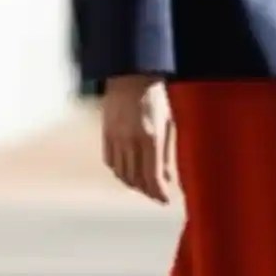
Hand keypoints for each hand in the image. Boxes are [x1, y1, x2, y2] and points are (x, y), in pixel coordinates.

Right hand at [101, 74, 174, 204]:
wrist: (131, 75)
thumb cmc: (156, 98)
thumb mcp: (169, 123)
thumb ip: (168, 153)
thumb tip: (169, 180)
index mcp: (151, 138)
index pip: (153, 177)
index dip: (159, 193)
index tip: (165, 200)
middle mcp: (131, 140)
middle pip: (136, 179)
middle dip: (147, 191)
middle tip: (156, 194)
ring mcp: (115, 138)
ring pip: (122, 174)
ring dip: (133, 184)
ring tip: (144, 185)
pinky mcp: (106, 134)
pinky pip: (111, 162)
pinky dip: (120, 172)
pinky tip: (128, 172)